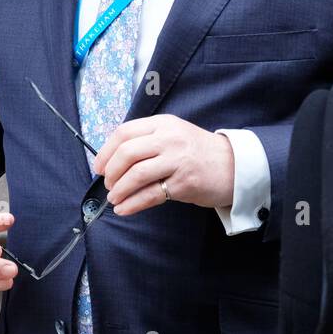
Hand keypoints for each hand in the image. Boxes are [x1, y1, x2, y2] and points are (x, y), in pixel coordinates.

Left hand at [93, 115, 234, 214]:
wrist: (234, 165)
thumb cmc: (198, 152)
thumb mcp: (174, 134)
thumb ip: (148, 141)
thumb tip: (112, 159)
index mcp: (163, 124)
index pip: (124, 133)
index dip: (105, 151)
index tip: (98, 166)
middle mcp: (169, 139)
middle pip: (127, 154)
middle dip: (111, 173)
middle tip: (109, 184)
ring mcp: (177, 160)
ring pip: (136, 175)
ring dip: (119, 190)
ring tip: (115, 198)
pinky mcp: (184, 183)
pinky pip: (150, 195)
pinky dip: (132, 204)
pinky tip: (125, 209)